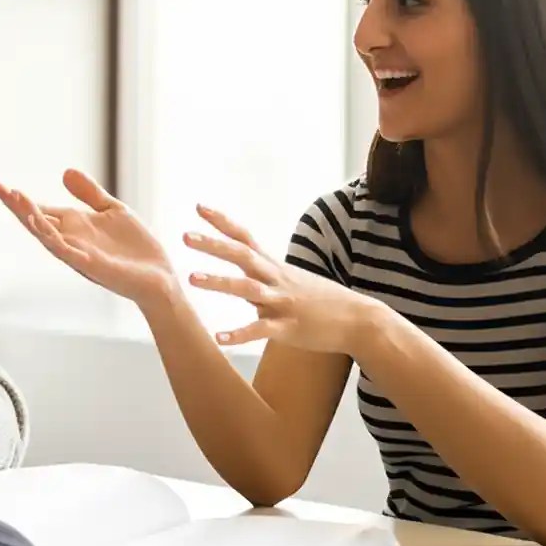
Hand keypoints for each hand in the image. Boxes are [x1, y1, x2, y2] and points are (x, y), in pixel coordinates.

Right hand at [0, 170, 177, 307]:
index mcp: (74, 226)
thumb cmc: (137, 248)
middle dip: (15, 204)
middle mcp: (70, 239)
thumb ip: (89, 193)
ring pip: (45, 234)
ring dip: (28, 216)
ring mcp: (78, 253)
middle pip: (35, 220)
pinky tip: (38, 221)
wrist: (160, 277)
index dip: (18, 198)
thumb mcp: (113, 210)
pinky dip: (50, 236)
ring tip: (13, 197)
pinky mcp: (90, 264)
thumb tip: (64, 172)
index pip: (39, 209)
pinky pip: (65, 249)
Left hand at [185, 205, 375, 354]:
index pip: (245, 238)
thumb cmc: (323, 301)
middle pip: (242, 256)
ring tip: (191, 278)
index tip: (199, 207)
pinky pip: (260, 329)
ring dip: (219, 282)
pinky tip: (219, 338)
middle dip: (213, 245)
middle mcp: (276, 279)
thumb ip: (264, 277)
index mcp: (275, 267)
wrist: (360, 320)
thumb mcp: (291, 281)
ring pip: (247, 288)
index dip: (223, 222)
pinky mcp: (288, 328)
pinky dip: (239, 334)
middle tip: (185, 235)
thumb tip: (243, 275)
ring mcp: (282, 302)